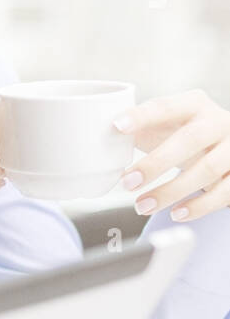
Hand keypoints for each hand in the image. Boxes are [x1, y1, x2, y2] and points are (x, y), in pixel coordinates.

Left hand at [115, 90, 229, 221]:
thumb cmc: (186, 135)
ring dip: (171, 191)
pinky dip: (199, 206)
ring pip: (206, 169)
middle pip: (189, 140)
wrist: (226, 146)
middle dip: (156, 163)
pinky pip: (223, 192)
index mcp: (194, 104)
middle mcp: (218, 122)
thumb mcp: (164, 126)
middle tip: (127, 182)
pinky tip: (176, 213)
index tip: (117, 126)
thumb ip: (138, 130)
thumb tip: (101, 139)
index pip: (165, 107)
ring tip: (142, 206)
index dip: (141, 116)